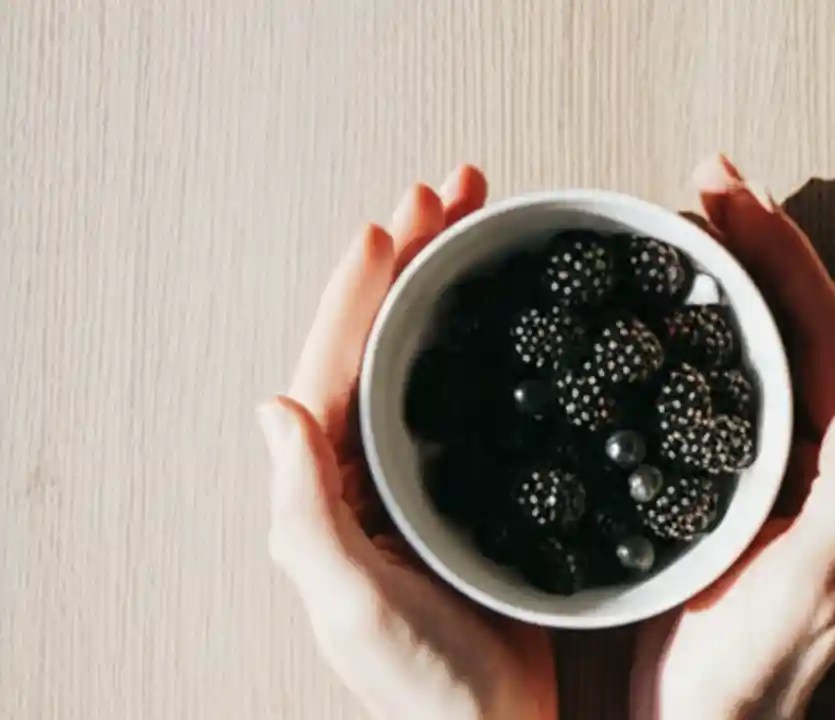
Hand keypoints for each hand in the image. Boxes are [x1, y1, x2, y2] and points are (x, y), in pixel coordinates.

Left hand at [257, 167, 556, 719]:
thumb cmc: (426, 681)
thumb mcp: (352, 605)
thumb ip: (305, 513)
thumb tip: (273, 407)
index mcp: (335, 484)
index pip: (340, 365)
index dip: (362, 289)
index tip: (393, 222)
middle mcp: (374, 464)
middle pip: (388, 337)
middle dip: (418, 257)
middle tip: (454, 188)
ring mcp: (428, 467)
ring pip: (433, 349)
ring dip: (454, 279)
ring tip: (481, 216)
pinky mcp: (479, 478)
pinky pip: (479, 385)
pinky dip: (494, 331)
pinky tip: (518, 298)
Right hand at [631, 156, 834, 719]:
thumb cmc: (754, 673)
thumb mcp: (811, 587)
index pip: (822, 332)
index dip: (786, 256)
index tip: (736, 196)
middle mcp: (803, 449)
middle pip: (783, 320)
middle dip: (750, 242)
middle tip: (702, 180)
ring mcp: (753, 460)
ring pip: (740, 344)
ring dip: (713, 276)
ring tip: (674, 220)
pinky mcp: (703, 477)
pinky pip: (694, 385)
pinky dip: (672, 334)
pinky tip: (640, 310)